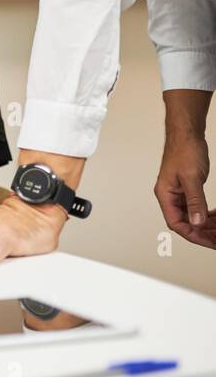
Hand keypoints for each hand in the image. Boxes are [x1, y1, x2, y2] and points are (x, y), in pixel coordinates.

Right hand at [153, 131, 214, 248]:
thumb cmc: (184, 151)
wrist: (187, 135)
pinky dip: (206, 215)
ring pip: (191, 216)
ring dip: (206, 225)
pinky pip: (196, 207)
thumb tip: (197, 222)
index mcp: (165, 195)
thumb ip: (195, 201)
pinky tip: (215, 217)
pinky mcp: (187, 189)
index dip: (194, 235)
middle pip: (184, 223)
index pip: (177, 223)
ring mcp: (178, 193)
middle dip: (203, 233)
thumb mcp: (192, 178)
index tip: (210, 242)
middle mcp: (170, 196)